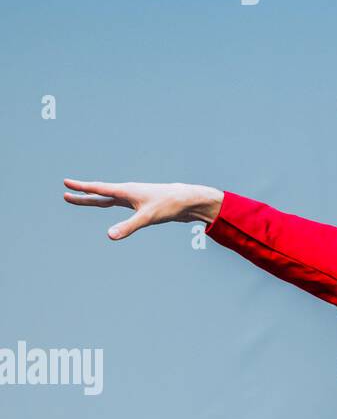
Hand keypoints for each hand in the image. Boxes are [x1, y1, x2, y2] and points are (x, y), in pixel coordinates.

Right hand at [63, 179, 222, 238]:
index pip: (99, 189)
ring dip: (93, 199)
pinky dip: (107, 202)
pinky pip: (118, 203)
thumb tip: (109, 236)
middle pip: (100, 194)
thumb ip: (128, 227)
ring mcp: (134, 198)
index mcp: (126, 191)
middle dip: (82, 195)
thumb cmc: (169, 205)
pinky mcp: (141, 204)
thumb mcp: (147, 217)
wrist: (188, 200)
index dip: (82, 188)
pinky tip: (106, 203)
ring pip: (108, 199)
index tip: (66, 183)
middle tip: (65, 194)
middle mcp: (128, 193)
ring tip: (80, 198)